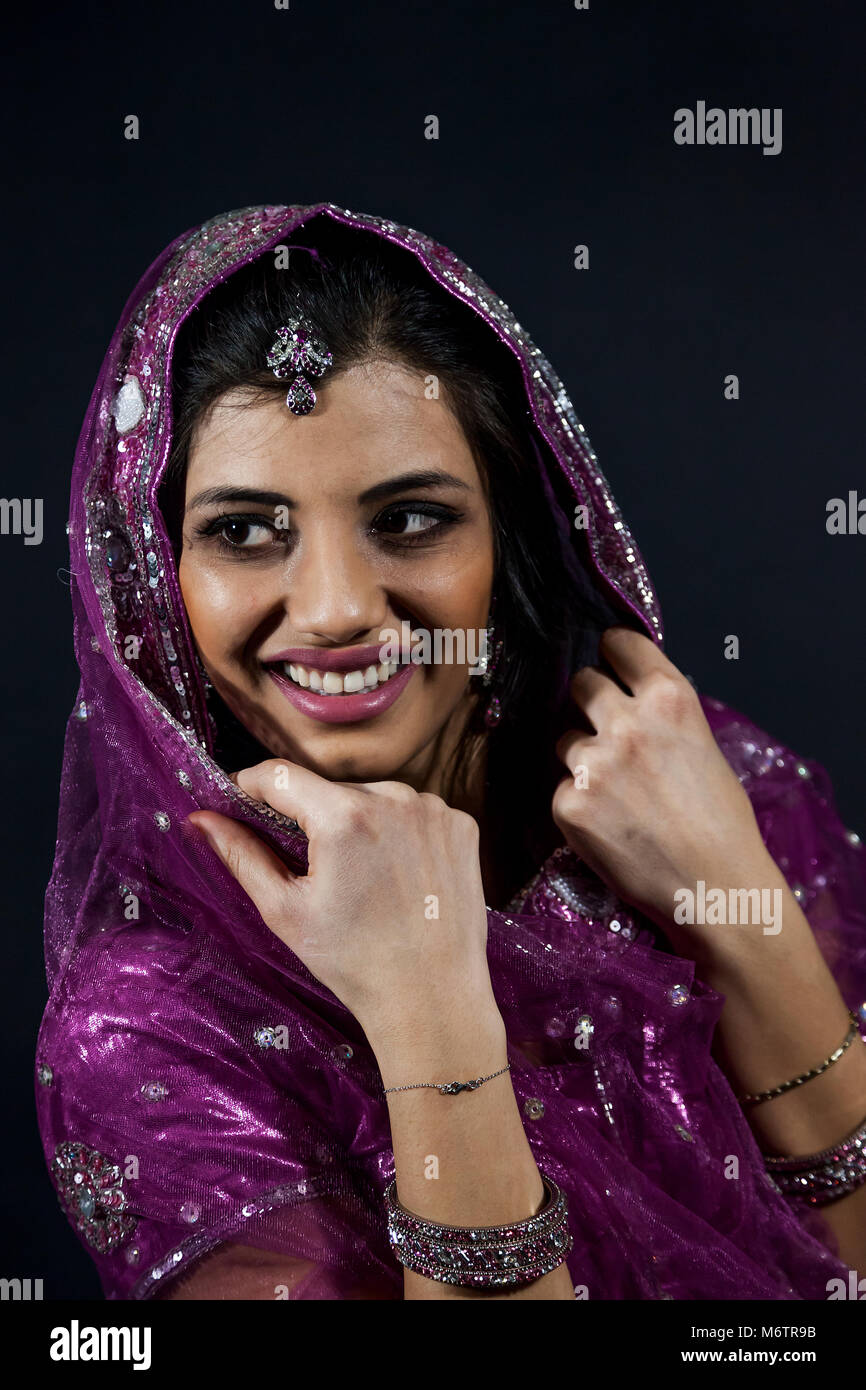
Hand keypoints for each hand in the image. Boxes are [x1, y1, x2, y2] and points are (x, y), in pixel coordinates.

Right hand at [187, 761, 498, 1044]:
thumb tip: (201, 819)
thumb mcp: (285, 910)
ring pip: (372, 798)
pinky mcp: (460, 823)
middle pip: (328, 790)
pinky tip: (398, 876)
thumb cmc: (354, 962)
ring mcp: (434, 809)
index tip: (239, 802)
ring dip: (357, 823)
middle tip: (312, 870)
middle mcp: (394, 798)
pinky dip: (399, 833)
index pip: (280, 775)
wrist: (432, 997)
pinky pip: (413, 812)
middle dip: (311, 819)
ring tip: (362, 879)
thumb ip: (240, 855)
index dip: (251, 786)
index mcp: (344, 817)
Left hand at [552, 627, 777, 935]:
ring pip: (566, 739)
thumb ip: (662, 716)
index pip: (619, 643)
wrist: (715, 888)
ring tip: (617, 793)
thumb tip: (628, 697)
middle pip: (581, 683)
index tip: (610, 663)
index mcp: (670, 699)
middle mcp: (627, 722)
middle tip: (607, 730)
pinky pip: (562, 788)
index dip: (613, 654)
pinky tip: (610, 826)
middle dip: (590, 701)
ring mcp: (592, 763)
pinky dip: (579, 804)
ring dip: (583, 758)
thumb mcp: (703, 747)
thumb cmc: (722, 822)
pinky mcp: (568, 804)